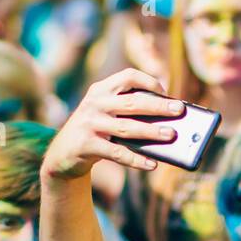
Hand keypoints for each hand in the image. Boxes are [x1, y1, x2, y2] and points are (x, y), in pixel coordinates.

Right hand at [41, 69, 184, 180]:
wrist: (61, 154)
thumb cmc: (95, 132)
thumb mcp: (106, 116)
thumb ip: (128, 114)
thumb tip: (168, 125)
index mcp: (101, 90)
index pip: (127, 76)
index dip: (148, 81)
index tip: (165, 91)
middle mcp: (94, 103)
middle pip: (132, 102)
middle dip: (158, 106)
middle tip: (179, 110)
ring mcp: (89, 124)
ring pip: (126, 128)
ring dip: (151, 131)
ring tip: (171, 135)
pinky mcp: (86, 145)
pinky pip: (117, 153)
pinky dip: (136, 160)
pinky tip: (152, 164)